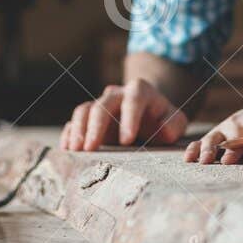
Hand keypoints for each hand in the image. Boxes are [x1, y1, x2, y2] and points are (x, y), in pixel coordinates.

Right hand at [60, 77, 187, 150]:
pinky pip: (74, 121)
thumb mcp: (175, 121)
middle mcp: (116, 94)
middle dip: (96, 127)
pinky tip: (67, 149)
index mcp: (140, 91)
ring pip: (84, 110)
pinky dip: (69, 134)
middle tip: (90, 148)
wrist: (147, 114)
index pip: (134, 99)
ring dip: (78, 130)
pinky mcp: (88, 118)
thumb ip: (174, 124)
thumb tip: (163, 131)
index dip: (129, 118)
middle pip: (102, 104)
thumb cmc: (163, 120)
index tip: (127, 141)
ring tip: (75, 150)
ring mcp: (100, 105)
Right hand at [183, 109, 242, 164]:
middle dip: (229, 147)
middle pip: (233, 134)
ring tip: (202, 161)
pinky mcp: (211, 139)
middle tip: (226, 160)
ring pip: (213, 138)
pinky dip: (193, 151)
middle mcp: (237, 124)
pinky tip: (187, 161)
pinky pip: (200, 144)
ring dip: (207, 149)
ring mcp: (222, 131)